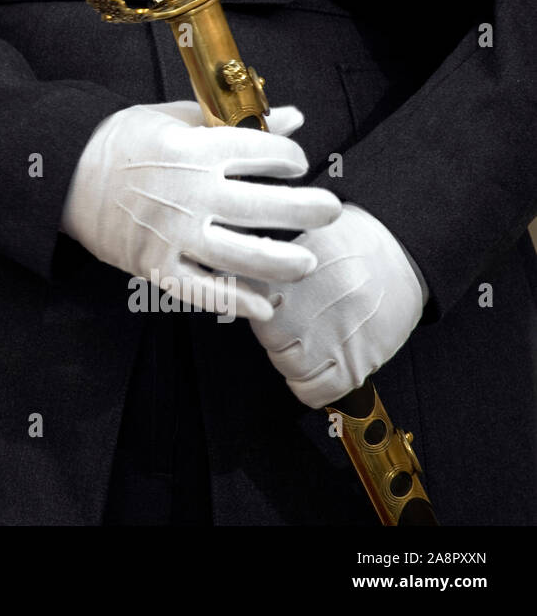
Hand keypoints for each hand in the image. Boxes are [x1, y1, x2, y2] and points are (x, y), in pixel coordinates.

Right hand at [62, 101, 341, 321]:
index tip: (297, 163)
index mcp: (193, 149)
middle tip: (329, 210)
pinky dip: (237, 301)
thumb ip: (235, 121)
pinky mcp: (155, 265)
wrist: (64, 174)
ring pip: (243, 256)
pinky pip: (204, 290)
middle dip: (308, 209)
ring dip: (284, 262)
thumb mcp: (176, 118)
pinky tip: (265, 304)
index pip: (262, 153)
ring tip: (305, 262)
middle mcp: (188, 192)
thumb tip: (294, 117)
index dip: (290, 157)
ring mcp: (172, 232)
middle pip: (265, 205)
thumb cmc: (122, 142)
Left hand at [250, 203, 427, 408]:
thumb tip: (225, 276)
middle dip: (271, 330)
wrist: (402, 254)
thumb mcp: (305, 236)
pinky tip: (314, 364)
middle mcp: (319, 306)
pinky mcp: (358, 364)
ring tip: (303, 338)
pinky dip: (306, 384)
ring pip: (287, 365)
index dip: (252, 301)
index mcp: (300, 270)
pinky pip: (313, 392)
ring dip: (288, 356)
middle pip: (268, 336)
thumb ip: (267, 256)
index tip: (260, 299)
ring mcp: (338, 338)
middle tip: (287, 319)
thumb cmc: (347, 243)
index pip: (251, 300)